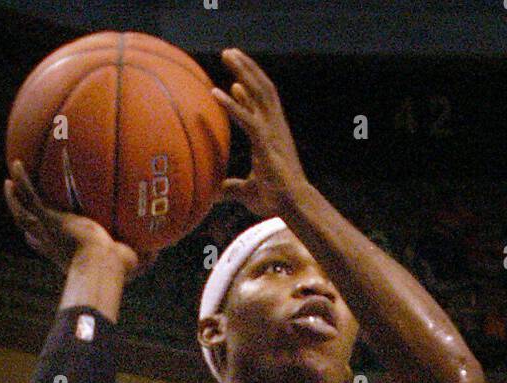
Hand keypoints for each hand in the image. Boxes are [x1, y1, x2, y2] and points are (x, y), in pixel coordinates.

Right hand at [3, 161, 152, 281]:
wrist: (102, 267)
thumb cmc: (119, 272)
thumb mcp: (134, 261)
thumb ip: (146, 253)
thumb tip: (163, 247)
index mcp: (70, 254)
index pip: (51, 250)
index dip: (43, 245)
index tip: (36, 240)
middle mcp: (56, 243)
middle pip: (33, 231)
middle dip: (26, 222)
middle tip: (21, 212)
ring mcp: (50, 231)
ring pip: (23, 213)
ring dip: (14, 199)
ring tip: (9, 183)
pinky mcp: (49, 220)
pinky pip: (31, 196)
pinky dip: (23, 181)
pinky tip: (16, 164)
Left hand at [212, 49, 308, 215]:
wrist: (294, 205)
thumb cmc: (275, 201)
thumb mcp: (248, 192)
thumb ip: (231, 188)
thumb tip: (212, 194)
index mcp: (273, 135)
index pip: (262, 106)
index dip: (250, 92)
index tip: (236, 82)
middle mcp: (275, 127)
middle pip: (262, 88)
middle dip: (246, 68)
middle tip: (229, 53)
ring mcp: (272, 131)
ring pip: (258, 91)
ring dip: (242, 71)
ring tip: (227, 54)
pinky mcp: (266, 141)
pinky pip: (246, 118)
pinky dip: (230, 104)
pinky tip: (214, 93)